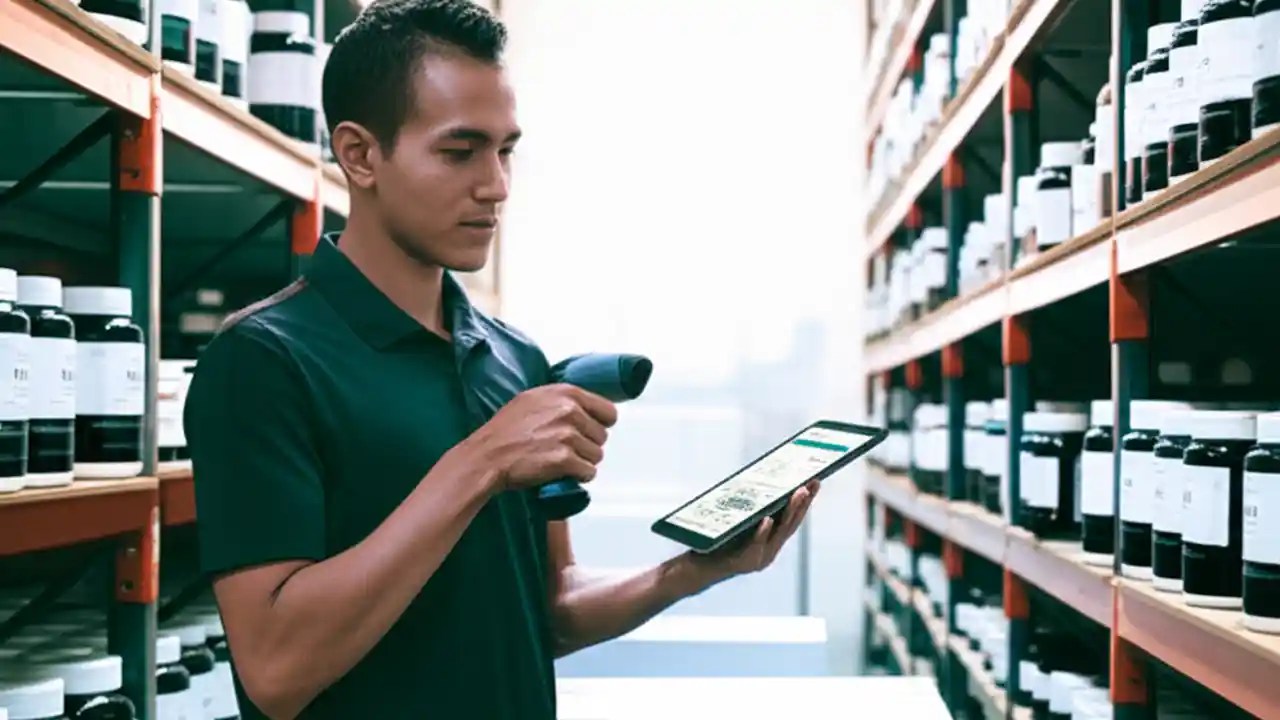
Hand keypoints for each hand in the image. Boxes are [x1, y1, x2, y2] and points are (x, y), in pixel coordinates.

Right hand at [463, 383, 618, 491]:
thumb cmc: (505, 430)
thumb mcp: (532, 400)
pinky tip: (563, 473)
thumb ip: (561, 400)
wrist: (487, 456)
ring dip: (583, 461)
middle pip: (602, 436)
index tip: (589, 432)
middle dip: (588, 445)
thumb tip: (585, 408)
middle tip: (566, 449)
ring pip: (597, 455)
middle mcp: (570, 411)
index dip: (600, 425)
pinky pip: (588, 472)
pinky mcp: (565, 459)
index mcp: (566, 393)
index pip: (608, 411)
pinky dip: (579, 476)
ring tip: (562, 461)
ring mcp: (568, 435)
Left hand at [686, 481, 820, 584]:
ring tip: (798, 493)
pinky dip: (762, 533)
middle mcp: (769, 550)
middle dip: (803, 504)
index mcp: (771, 541)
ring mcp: (758, 558)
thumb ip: (751, 510)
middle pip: (791, 525)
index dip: (806, 502)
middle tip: (811, 484)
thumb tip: (761, 479)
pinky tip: (767, 520)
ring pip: (778, 534)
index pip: (793, 519)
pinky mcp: (743, 563)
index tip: (815, 481)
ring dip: (789, 513)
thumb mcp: (739, 523)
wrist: (699, 569)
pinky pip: (755, 546)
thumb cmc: (719, 542)